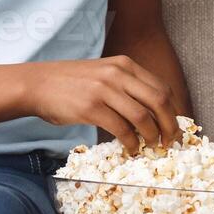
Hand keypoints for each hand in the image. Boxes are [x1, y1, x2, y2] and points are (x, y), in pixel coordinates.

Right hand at [22, 56, 182, 153]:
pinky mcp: (91, 108)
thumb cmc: (70, 82)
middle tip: (170, 142)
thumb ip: (126, 87)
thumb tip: (152, 114)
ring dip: (152, 136)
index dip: (174, 110)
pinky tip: (130, 149)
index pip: (162, 88)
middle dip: (170, 125)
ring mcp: (104, 90)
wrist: (37, 84)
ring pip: (143, 117)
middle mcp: (118, 74)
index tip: (176, 127)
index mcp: (125, 65)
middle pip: (159, 101)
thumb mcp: (103, 74)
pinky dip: (131, 143)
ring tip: (151, 147)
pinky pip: (122, 129)